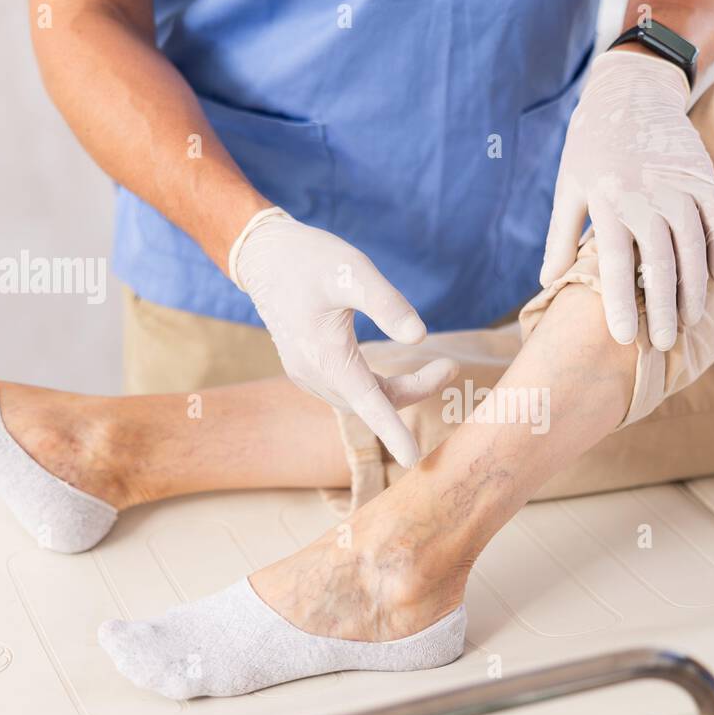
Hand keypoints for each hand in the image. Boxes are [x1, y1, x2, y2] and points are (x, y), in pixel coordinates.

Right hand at [230, 207, 455, 466]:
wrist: (263, 256)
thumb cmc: (310, 258)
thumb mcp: (353, 271)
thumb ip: (387, 303)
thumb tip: (420, 337)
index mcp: (327, 355)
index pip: (368, 402)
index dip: (393, 431)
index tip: (412, 458)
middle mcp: (314, 374)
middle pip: (374, 401)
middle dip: (415, 390)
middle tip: (449, 367)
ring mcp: (307, 375)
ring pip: (362, 398)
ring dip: (398, 391)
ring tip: (438, 367)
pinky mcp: (307, 368)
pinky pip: (349, 391)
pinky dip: (377, 389)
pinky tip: (395, 373)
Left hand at [540, 50, 713, 350]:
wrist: (631, 91)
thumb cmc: (591, 145)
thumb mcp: (568, 187)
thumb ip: (560, 236)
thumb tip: (547, 282)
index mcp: (607, 203)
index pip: (616, 265)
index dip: (620, 304)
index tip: (623, 338)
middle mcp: (646, 196)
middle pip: (661, 264)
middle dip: (664, 309)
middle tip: (664, 345)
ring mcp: (678, 185)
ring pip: (694, 247)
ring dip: (694, 289)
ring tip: (689, 321)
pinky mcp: (702, 176)